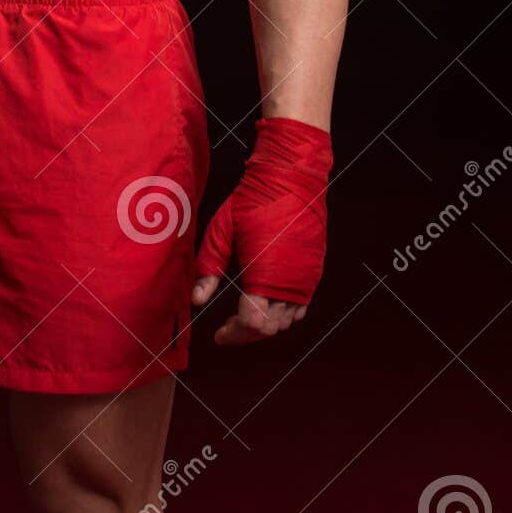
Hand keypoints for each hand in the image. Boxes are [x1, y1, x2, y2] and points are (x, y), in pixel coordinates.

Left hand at [190, 116, 331, 346]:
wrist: (292, 177)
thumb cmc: (253, 200)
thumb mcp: (222, 230)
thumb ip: (208, 267)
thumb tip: (196, 300)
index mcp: (266, 275)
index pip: (253, 325)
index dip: (234, 335)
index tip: (218, 335)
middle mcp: (291, 282)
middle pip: (270, 329)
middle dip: (246, 333)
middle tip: (226, 327)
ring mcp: (307, 278)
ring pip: (287, 321)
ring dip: (265, 325)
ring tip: (243, 317)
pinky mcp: (315, 271)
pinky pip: (300, 306)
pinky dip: (281, 313)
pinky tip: (264, 302)